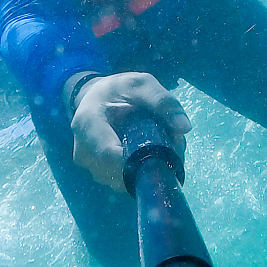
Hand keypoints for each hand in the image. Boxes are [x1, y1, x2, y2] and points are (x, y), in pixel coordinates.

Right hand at [71, 72, 191, 192]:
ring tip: (159, 148)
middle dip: (147, 166)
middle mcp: (83, 149)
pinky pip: (120, 181)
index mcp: (88, 122)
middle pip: (116, 173)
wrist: (95, 98)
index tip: (161, 155)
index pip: (108, 154)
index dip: (135, 162)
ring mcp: (89, 165)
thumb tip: (184, 128)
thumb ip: (162, 102)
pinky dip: (137, 173)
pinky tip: (147, 155)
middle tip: (169, 148)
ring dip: (144, 171)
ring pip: (120, 181)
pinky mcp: (97, 173)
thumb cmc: (119, 90)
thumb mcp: (141, 85)